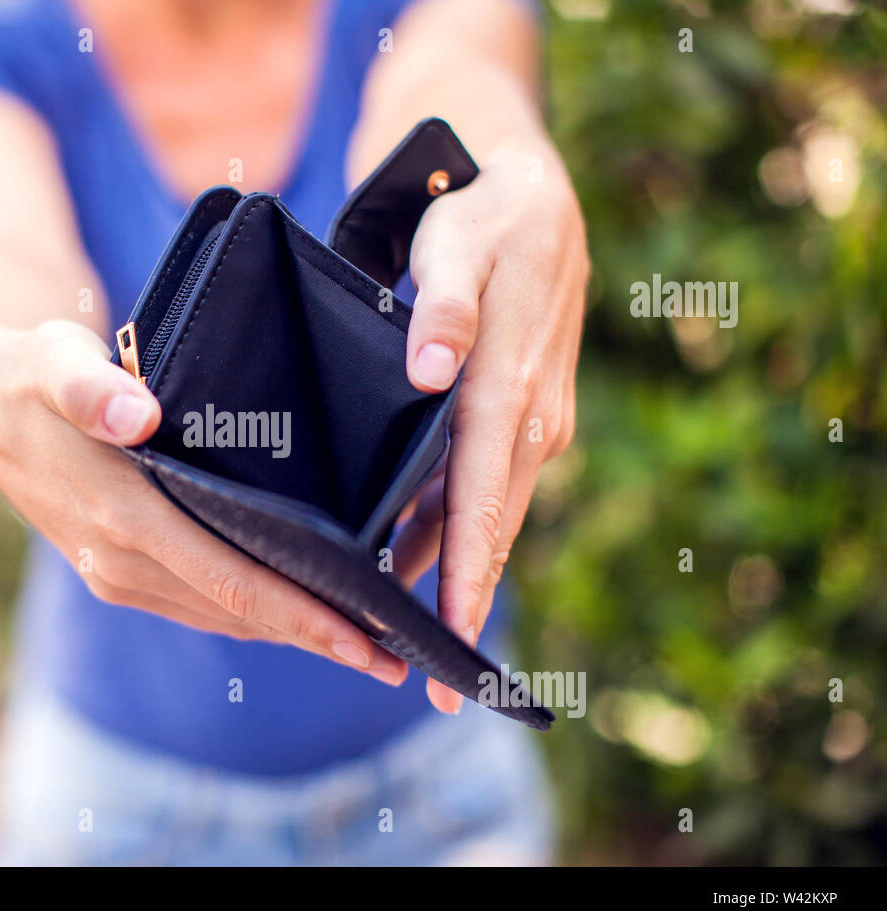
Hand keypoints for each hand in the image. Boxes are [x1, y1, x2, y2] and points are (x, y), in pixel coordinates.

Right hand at [0, 318, 409, 685]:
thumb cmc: (32, 374)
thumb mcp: (50, 360)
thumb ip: (87, 387)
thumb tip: (134, 416)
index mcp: (119, 515)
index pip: (228, 579)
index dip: (301, 613)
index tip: (368, 637)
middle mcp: (122, 561)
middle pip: (238, 613)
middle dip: (319, 638)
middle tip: (399, 659)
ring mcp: (121, 574)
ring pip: (223, 616)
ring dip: (294, 634)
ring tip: (369, 645)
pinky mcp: (124, 572)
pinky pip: (202, 603)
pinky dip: (257, 616)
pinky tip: (303, 615)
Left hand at [393, 141, 588, 712]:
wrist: (530, 196)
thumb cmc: (482, 221)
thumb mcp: (457, 247)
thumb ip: (443, 309)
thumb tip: (434, 371)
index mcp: (511, 389)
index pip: (483, 500)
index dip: (466, 576)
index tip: (450, 643)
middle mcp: (529, 420)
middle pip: (491, 530)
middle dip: (463, 607)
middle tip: (436, 689)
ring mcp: (528, 424)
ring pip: (485, 517)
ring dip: (454, 578)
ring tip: (410, 645)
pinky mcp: (515, 418)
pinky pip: (480, 489)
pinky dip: (450, 530)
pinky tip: (406, 564)